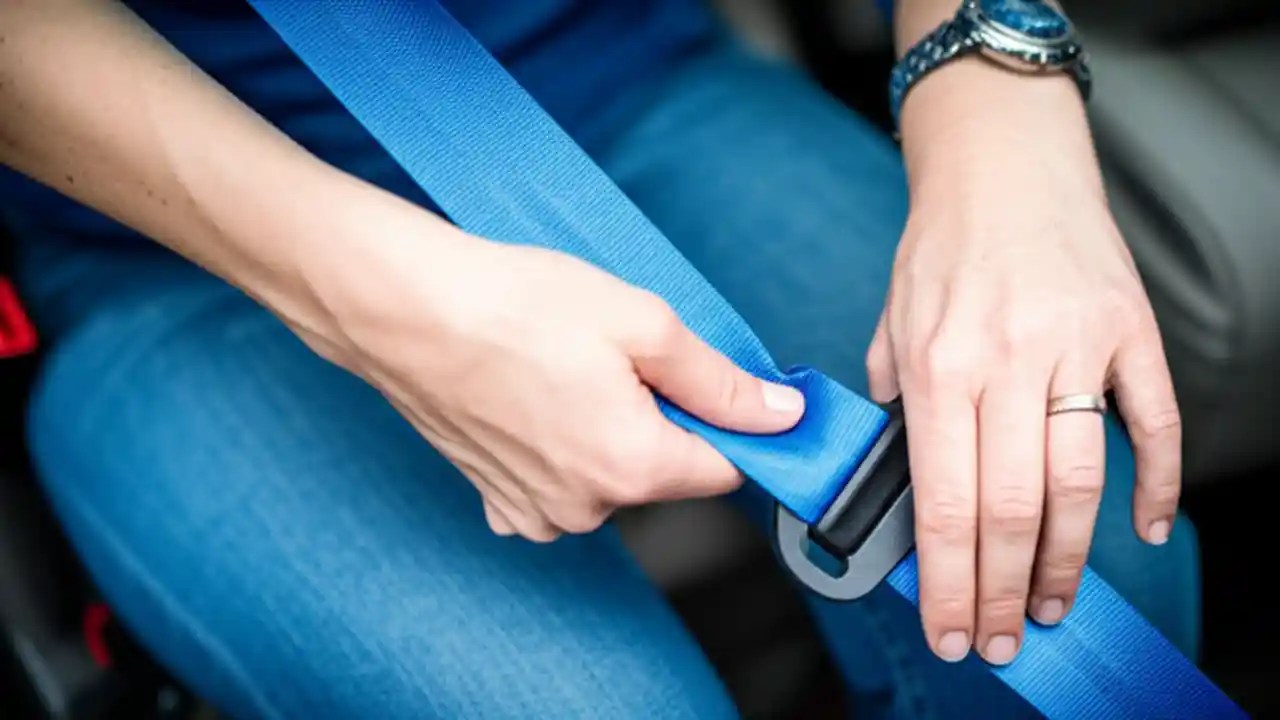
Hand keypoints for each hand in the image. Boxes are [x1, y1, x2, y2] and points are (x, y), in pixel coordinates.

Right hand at [302, 211, 804, 541]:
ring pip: (609, 474)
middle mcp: (587, 508)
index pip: (726, 467)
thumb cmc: (514, 305)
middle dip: (658, 415)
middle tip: (613, 353)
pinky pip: (557, 482)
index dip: (730, 420)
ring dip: (605, 427)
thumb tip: (783, 416)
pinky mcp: (498, 500)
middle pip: (663, 469)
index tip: (708, 380)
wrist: (404, 309)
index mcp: (632, 468)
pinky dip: (557, 445)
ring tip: (560, 368)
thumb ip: (720, 381)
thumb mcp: (642, 323)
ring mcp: (537, 511)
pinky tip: (530, 399)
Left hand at [868, 67, 1181, 665]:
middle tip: (999, 642)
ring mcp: (1075, 346)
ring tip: (1049, 606)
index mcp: (938, 363)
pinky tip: (1141, 533)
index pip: (944, 503)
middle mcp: (1006, 360)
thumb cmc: (942, 244)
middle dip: (1000, 592)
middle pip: (1010, 508)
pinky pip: (1154, 424)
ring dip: (1065, 558)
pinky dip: (1157, 485)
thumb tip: (903, 477)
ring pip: (1079, 482)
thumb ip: (896, 402)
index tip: (949, 632)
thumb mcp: (891, 321)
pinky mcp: (1128, 331)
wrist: (1004, 162)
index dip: (948, 581)